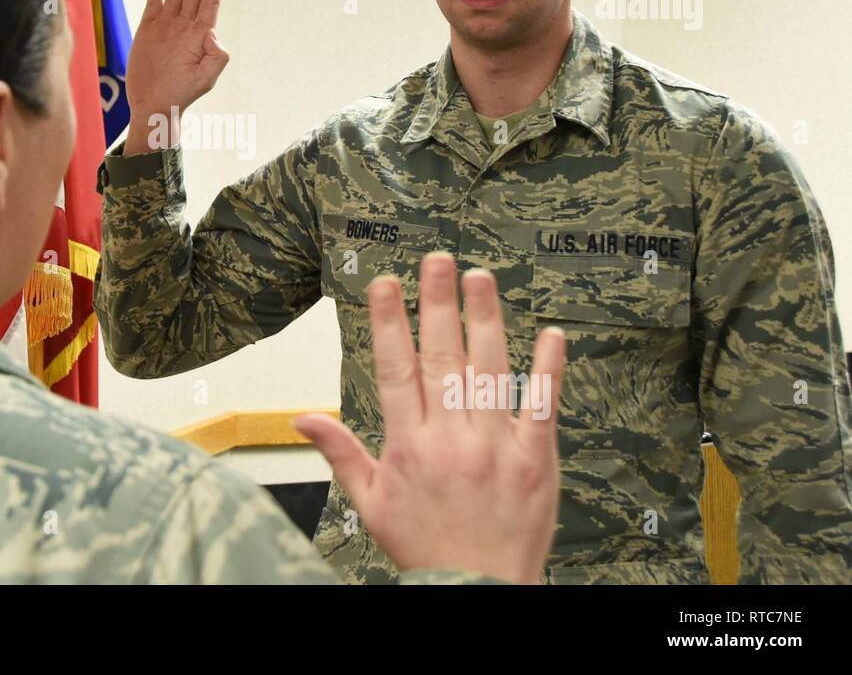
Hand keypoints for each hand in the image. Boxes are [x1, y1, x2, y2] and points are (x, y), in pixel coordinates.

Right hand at [124, 0, 228, 154]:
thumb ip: (216, 56)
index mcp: (201, 36)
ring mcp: (167, 27)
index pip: (209, 2)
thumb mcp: (206, 79)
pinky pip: (153, 4)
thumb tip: (212, 31)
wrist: (153, 105)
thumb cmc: (181, 95)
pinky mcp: (147, 30)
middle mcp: (185, 27)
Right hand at [295, 252, 565, 583]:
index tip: (385, 283)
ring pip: (490, 371)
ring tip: (480, 277)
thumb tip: (302, 419)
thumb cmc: (424, 548)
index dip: (389, 322)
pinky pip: (543, 406)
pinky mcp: (536, 460)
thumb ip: (341, 453)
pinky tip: (551, 334)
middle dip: (437, 304)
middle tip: (437, 261)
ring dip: (486, 319)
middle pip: (443, 358)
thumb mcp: (370, 504)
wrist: (475, 593)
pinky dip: (547, 369)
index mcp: (408, 446)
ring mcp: (496, 447)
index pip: (395, 369)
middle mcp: (451, 439)